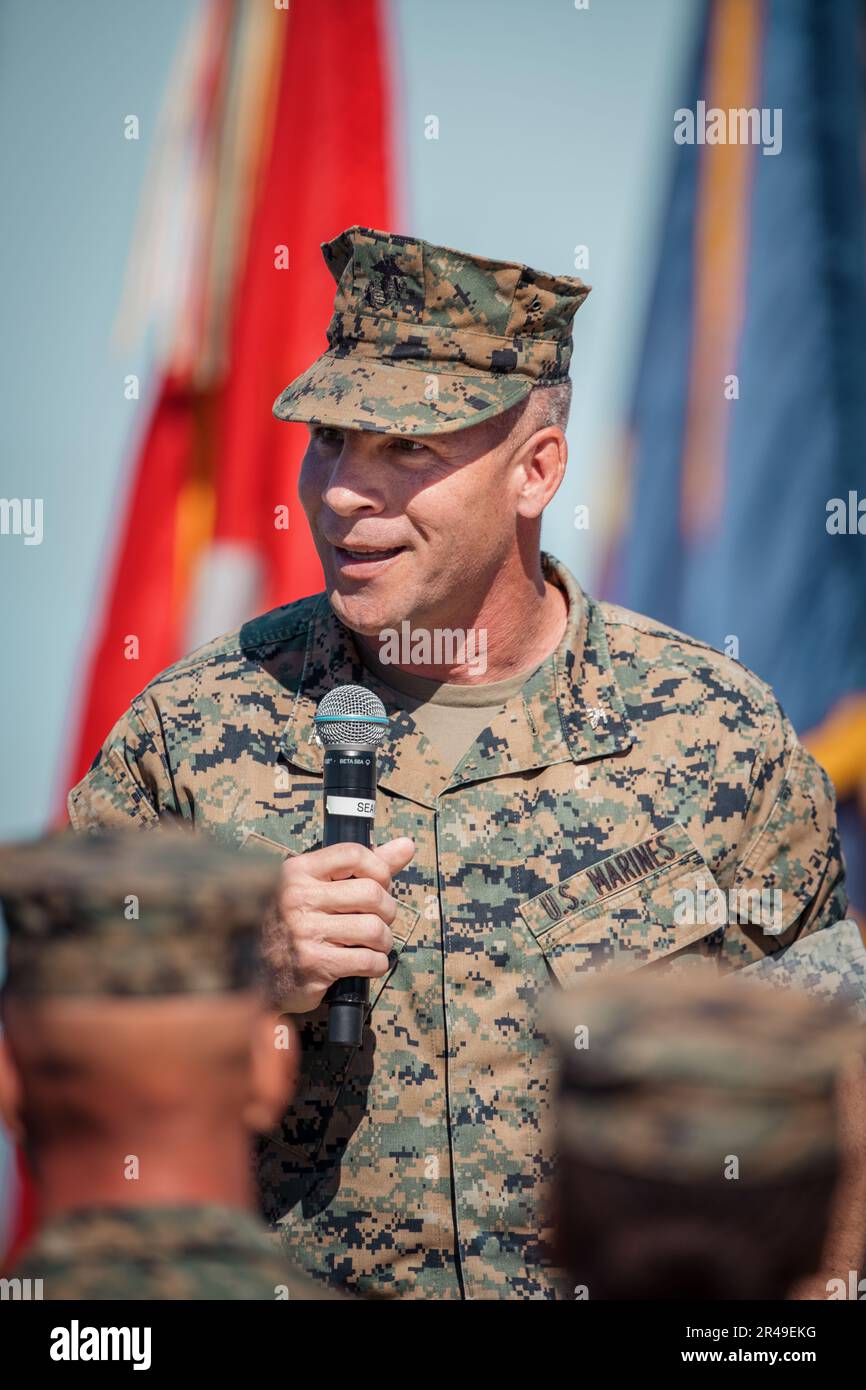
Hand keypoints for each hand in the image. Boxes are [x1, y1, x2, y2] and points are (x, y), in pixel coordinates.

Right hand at [262, 837, 416, 1012]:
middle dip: (387, 910)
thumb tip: (406, 845)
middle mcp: (298, 898)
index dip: (379, 869)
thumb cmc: (296, 924)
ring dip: (384, 941)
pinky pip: (368, 960)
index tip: (380, 884)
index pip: (353, 854)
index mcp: (298, 872)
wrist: (258, 974)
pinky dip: (377, 964)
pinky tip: (366, 963)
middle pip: (371, 893)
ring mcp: (305, 931)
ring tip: (374, 944)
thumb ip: (363, 867)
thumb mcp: (317, 887)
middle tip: (380, 919)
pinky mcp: (314, 964)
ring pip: (374, 929)